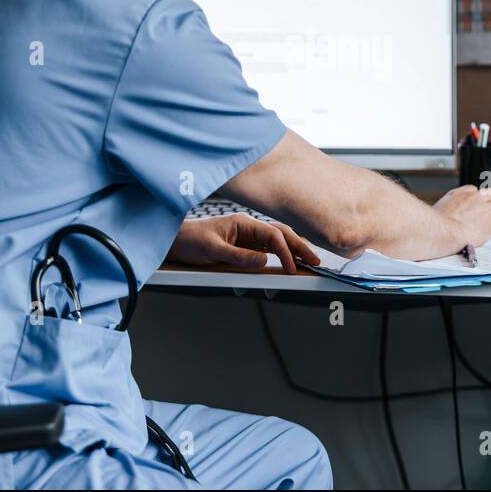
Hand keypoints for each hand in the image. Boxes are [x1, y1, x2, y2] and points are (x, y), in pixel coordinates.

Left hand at [166, 214, 320, 273]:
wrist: (175, 241)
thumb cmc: (190, 240)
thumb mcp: (213, 250)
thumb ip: (239, 256)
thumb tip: (265, 262)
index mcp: (243, 223)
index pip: (273, 236)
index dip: (286, 252)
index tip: (292, 269)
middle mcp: (248, 228)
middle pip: (281, 235)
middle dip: (299, 247)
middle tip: (315, 261)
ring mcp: (247, 236)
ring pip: (277, 241)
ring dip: (293, 250)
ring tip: (308, 261)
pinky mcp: (243, 246)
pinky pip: (267, 250)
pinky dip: (281, 255)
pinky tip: (289, 262)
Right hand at [433, 184, 490, 247]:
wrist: (439, 232)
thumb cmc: (433, 225)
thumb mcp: (437, 208)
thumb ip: (448, 207)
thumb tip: (448, 215)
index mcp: (460, 193)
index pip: (474, 191)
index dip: (477, 201)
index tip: (476, 208)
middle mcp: (474, 197)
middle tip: (489, 214)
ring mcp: (485, 210)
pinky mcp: (490, 224)